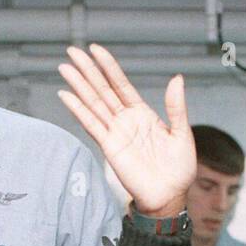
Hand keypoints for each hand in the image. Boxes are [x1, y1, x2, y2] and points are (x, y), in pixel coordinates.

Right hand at [56, 43, 194, 215]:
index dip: (109, 67)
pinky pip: (91, 125)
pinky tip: (66, 96)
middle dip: (88, 70)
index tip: (96, 49)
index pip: (122, 84)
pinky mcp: (109, 147)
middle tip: (72, 50)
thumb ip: (176, 106)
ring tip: (64, 67)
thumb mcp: (181, 133)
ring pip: (93, 104)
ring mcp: (116, 133)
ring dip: (79, 86)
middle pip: (103, 90)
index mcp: (143, 114)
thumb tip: (177, 78)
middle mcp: (126, 120)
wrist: (169, 196)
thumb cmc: (178, 169)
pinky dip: (78, 110)